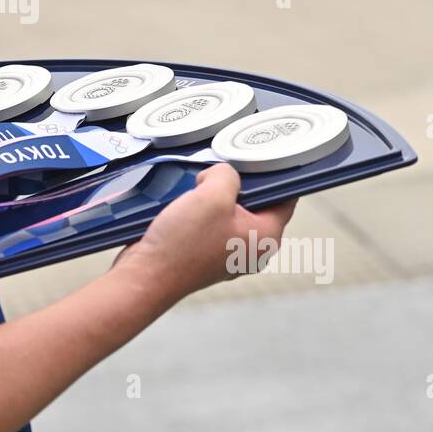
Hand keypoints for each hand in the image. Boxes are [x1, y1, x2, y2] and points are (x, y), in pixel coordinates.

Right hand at [112, 164, 296, 305]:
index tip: (262, 156)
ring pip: (229, 211)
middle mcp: (251, 248)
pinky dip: (200, 210)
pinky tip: (184, 204)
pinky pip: (210, 223)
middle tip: (217, 172)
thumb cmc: (184, 244)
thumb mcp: (212, 194)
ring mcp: (228, 253)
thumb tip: (221, 174)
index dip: (276, 174)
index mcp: (265, 237)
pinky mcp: (205, 254)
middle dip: (236, 184)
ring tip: (196, 189)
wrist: (146, 275)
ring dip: (213, 196)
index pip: (286, 198)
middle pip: (255, 202)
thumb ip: (227, 174)